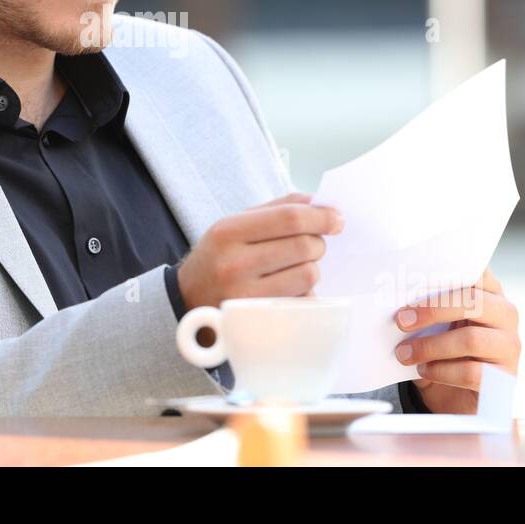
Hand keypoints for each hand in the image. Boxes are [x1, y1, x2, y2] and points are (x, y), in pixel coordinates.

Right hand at [176, 192, 341, 311]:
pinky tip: (288, 289)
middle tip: (312, 244)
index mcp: (228, 232)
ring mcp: (246, 297)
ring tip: (295, 267)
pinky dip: (305, 292)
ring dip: (312, 268)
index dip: (320, 217)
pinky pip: (304, 301)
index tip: (337, 219)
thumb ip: (276, 209)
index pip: (289, 218)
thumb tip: (319, 202)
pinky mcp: (260, 321)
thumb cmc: (219, 258)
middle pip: (304, 247)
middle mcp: (234, 264)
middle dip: (318, 243)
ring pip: (308, 275)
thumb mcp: (234, 225)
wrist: (187, 301)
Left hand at [393, 267, 519, 413]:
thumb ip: (427, 309)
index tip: (419, 275)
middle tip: (401, 320)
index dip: (451, 270)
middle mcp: (505, 314)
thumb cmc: (445, 351)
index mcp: (489, 292)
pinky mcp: (505, 378)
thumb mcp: (436, 326)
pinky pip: (471, 372)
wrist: (459, 398)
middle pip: (474, 302)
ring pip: (471, 339)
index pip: (477, 271)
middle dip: (432, 310)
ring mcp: (509, 346)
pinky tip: (424, 370)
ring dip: (430, 346)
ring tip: (404, 354)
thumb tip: (399, 303)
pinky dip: (441, 371)